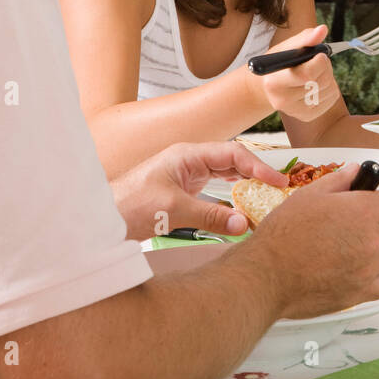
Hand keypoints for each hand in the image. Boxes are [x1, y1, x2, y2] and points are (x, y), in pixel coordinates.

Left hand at [110, 141, 290, 240]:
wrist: (99, 219)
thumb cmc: (127, 205)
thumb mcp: (173, 210)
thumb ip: (211, 216)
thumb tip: (243, 224)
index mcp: (187, 155)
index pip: (232, 154)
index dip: (258, 166)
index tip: (276, 181)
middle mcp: (188, 162)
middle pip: (232, 162)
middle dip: (256, 174)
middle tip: (278, 189)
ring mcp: (185, 177)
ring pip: (225, 176)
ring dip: (245, 185)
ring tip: (265, 197)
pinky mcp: (182, 193)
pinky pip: (214, 191)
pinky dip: (230, 198)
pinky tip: (241, 206)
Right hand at [246, 164, 378, 319]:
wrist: (266, 275)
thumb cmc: (282, 235)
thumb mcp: (308, 196)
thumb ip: (338, 181)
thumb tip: (355, 171)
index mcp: (362, 211)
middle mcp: (370, 240)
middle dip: (369, 228)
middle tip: (342, 231)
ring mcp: (367, 270)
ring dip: (375, 253)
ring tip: (348, 253)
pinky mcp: (360, 294)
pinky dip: (378, 279)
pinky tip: (359, 273)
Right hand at [259, 25, 341, 120]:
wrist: (269, 87)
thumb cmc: (279, 64)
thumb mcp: (286, 48)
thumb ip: (305, 38)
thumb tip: (322, 30)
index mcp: (274, 82)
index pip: (307, 75)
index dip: (319, 62)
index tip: (319, 55)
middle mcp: (283, 100)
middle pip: (322, 82)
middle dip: (325, 67)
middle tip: (317, 61)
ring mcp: (295, 111)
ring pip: (330, 90)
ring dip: (328, 77)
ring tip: (314, 73)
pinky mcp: (307, 116)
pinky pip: (332, 99)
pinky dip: (329, 88)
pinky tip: (316, 84)